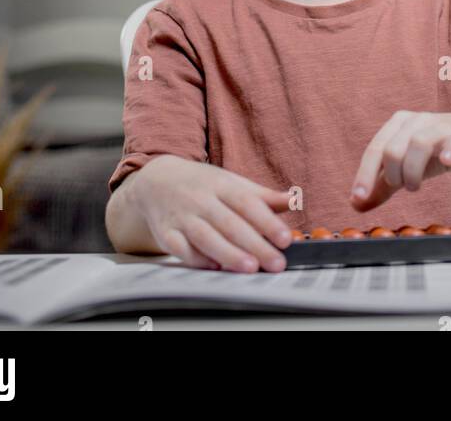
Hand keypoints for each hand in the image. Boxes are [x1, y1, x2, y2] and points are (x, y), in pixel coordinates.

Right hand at [132, 156, 294, 272]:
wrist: (157, 181)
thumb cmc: (202, 185)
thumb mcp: (231, 183)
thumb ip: (262, 196)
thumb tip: (293, 200)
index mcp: (221, 184)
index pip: (247, 202)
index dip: (267, 221)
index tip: (286, 239)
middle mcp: (201, 199)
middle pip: (229, 223)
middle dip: (254, 244)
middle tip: (275, 262)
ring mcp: (182, 217)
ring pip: (205, 237)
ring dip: (227, 253)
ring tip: (250, 268)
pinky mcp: (166, 233)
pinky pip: (180, 249)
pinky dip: (196, 259)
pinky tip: (214, 268)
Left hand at [350, 111, 450, 210]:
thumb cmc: (435, 153)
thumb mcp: (406, 169)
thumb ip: (381, 186)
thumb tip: (355, 204)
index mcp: (397, 125)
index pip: (375, 149)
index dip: (364, 174)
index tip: (358, 198)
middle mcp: (416, 121)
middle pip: (394, 147)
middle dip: (394, 175)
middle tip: (403, 187)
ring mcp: (441, 124)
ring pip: (420, 142)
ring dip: (413, 170)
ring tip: (416, 186)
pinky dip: (450, 150)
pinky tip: (447, 161)